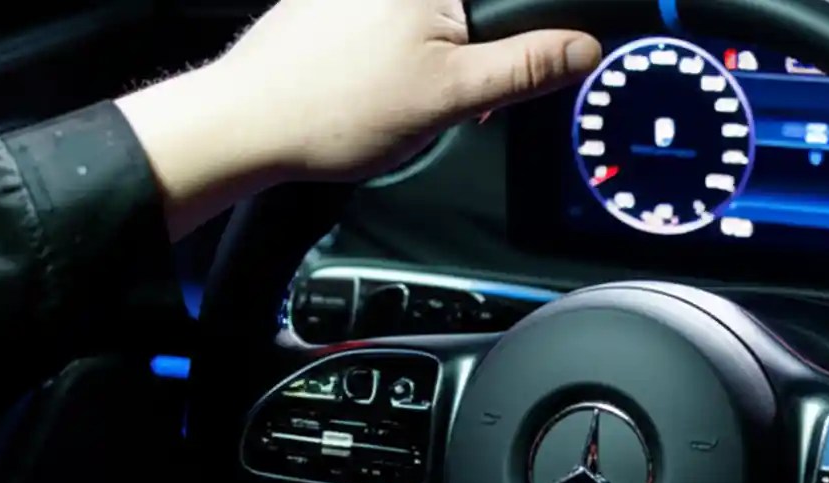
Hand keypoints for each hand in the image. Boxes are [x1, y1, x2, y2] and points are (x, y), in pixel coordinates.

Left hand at [116, 0, 601, 237]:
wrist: (246, 125)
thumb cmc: (333, 107)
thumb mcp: (452, 93)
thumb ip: (526, 66)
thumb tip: (583, 48)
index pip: (510, 3)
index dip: (527, 35)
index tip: (530, 65)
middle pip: (472, 8)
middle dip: (479, 49)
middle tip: (463, 96)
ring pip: (435, 16)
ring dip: (441, 53)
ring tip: (408, 94)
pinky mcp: (333, 1)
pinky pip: (394, 19)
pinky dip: (402, 49)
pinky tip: (378, 84)